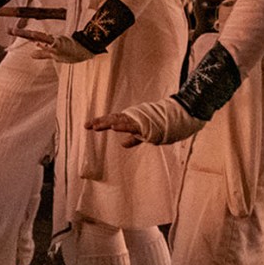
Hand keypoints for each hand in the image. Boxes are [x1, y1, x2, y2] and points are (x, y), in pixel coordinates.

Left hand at [10, 28, 90, 63]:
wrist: (85, 51)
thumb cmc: (70, 52)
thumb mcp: (54, 55)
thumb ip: (42, 53)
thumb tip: (31, 53)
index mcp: (46, 41)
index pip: (31, 36)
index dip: (21, 33)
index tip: (9, 29)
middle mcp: (49, 41)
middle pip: (32, 35)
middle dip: (20, 33)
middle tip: (8, 29)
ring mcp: (54, 43)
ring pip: (39, 37)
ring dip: (29, 34)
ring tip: (17, 31)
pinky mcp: (60, 46)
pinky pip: (51, 44)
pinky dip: (45, 44)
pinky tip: (37, 43)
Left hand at [87, 98, 205, 145]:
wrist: (177, 121)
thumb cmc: (161, 127)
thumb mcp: (144, 136)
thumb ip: (133, 139)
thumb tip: (122, 144)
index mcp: (130, 121)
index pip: (112, 120)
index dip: (100, 123)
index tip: (88, 126)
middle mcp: (132, 119)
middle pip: (113, 119)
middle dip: (99, 122)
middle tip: (86, 125)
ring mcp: (138, 121)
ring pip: (120, 121)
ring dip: (108, 123)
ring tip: (96, 126)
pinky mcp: (145, 125)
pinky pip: (132, 125)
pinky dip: (123, 126)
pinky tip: (114, 127)